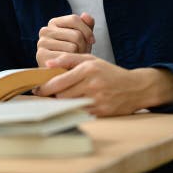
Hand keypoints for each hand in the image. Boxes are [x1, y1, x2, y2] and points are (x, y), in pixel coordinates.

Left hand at [34, 53, 172, 116]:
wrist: (136, 87)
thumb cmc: (109, 72)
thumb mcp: (91, 59)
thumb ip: (68, 59)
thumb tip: (47, 64)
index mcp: (88, 69)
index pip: (59, 81)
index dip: (44, 87)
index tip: (36, 90)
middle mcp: (93, 84)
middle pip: (62, 95)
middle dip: (53, 96)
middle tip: (47, 96)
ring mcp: (98, 100)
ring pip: (69, 105)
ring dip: (62, 103)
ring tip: (59, 100)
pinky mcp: (102, 112)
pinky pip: (81, 113)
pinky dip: (74, 110)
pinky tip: (74, 106)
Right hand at [36, 13, 94, 65]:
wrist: (65, 76)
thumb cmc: (75, 55)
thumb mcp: (83, 38)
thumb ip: (86, 25)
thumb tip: (86, 15)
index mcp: (54, 23)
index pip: (74, 19)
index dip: (87, 31)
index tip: (92, 41)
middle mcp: (45, 30)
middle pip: (76, 34)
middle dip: (83, 46)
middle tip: (79, 55)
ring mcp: (41, 42)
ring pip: (73, 46)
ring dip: (78, 56)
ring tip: (73, 60)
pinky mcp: (41, 55)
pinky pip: (66, 56)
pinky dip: (71, 62)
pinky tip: (68, 66)